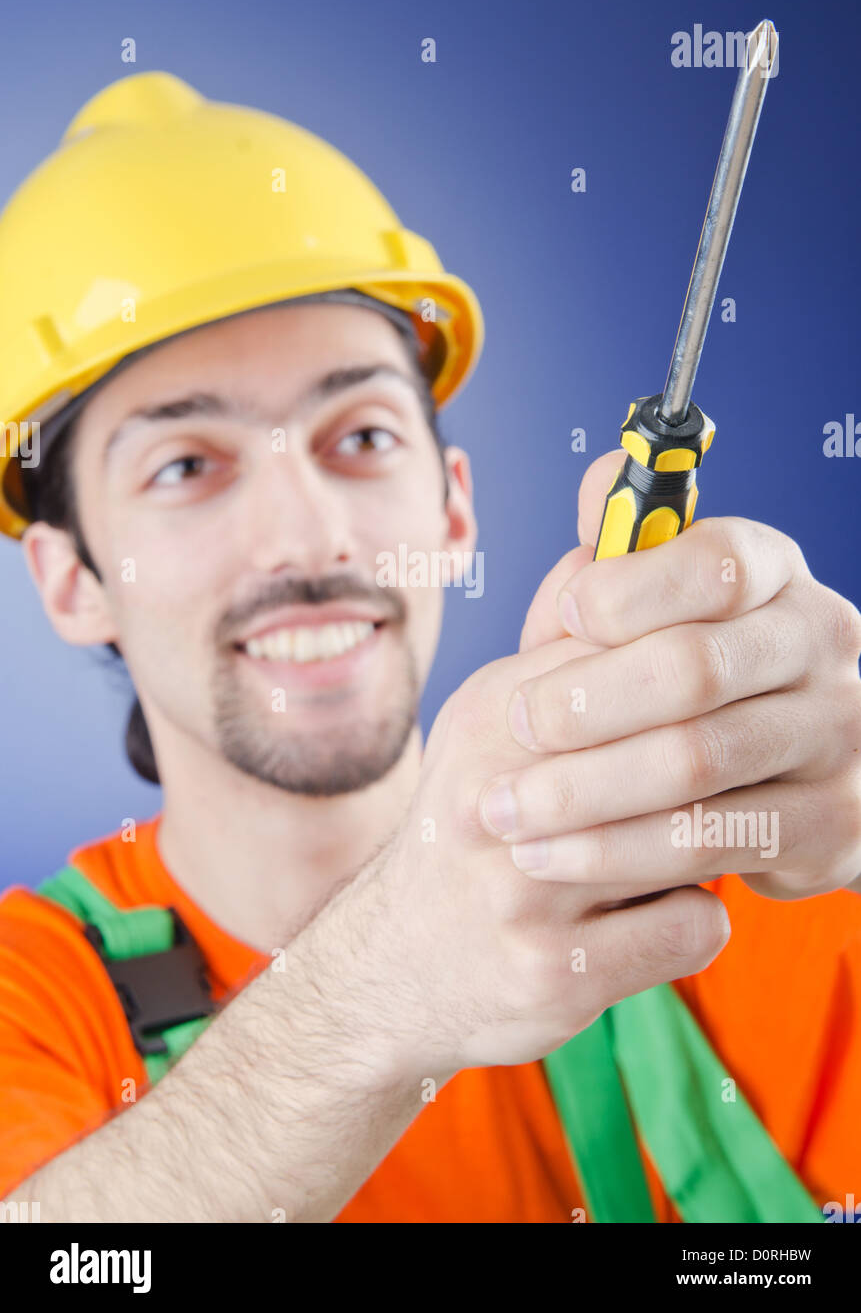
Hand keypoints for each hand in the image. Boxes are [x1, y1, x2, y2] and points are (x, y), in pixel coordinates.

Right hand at [376, 516, 730, 1075]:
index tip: (741, 670)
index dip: (704, 654)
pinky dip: (694, 914)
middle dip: (727, 753)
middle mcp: (503, 796)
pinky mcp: (558, 972)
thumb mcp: (496, 712)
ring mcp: (527, 890)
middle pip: (678, 743)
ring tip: (692, 833)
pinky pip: (695, 923)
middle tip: (747, 760)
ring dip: (715, 834)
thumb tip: (614, 504)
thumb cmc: (472, 820)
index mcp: (498, 715)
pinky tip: (655, 907)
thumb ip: (565, 623)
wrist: (396, 962)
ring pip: (698, 836)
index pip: (627, 654)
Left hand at [502, 451, 860, 902]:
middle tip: (514, 725)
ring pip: (694, 763)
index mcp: (779, 580)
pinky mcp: (831, 830)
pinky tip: (550, 853)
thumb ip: (622, 556)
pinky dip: (614, 852)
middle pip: (694, 667)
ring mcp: (838, 741)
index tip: (565, 614)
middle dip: (584, 703)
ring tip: (506, 809)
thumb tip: (600, 478)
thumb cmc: (696, 685)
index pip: (719, 561)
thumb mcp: (660, 613)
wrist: (789, 787)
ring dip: (582, 791)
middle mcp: (825, 648)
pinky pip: (706, 843)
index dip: (632, 587)